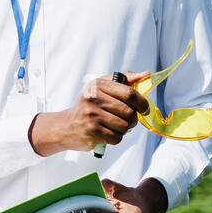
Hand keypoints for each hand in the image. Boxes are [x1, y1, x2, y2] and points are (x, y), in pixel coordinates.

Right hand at [29, 71, 150, 154]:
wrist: (66, 126)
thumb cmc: (88, 106)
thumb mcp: (102, 88)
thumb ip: (125, 81)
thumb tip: (145, 74)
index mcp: (98, 85)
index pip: (129, 93)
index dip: (142, 103)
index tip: (144, 109)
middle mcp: (93, 98)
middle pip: (129, 112)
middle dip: (132, 119)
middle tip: (125, 119)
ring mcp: (92, 115)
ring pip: (125, 126)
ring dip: (123, 129)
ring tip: (113, 126)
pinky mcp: (92, 131)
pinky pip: (117, 138)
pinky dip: (115, 138)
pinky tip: (106, 133)